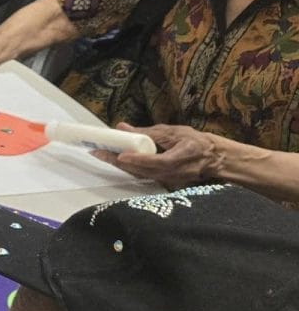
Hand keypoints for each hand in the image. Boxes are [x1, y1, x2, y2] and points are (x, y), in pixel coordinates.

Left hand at [91, 123, 221, 188]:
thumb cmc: (197, 142)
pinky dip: (129, 169)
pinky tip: (117, 162)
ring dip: (119, 166)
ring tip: (102, 155)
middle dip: (117, 162)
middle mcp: (172, 173)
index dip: (138, 159)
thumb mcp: (174, 132)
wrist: (214, 160)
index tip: (121, 155)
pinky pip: (144, 176)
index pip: (156, 161)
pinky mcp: (165, 183)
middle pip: (141, 170)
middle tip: (97, 151)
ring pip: (139, 175)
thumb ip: (148, 132)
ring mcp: (168, 180)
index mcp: (179, 158)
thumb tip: (122, 127)